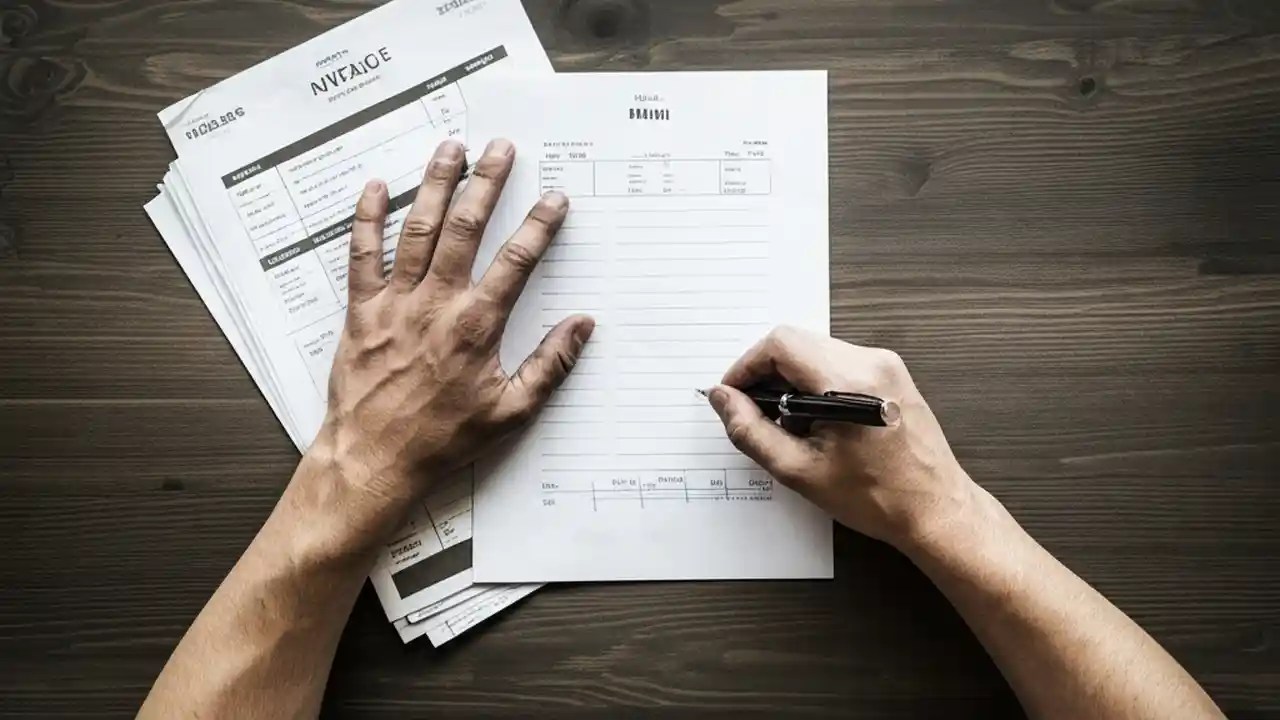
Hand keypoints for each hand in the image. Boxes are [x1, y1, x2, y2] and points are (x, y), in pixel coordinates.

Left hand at [309, 138, 593, 525]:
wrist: (374, 459)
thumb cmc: (442, 439)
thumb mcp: (511, 412)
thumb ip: (550, 365)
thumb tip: (582, 326)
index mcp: (476, 326)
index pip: (516, 262)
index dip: (539, 226)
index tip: (555, 199)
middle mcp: (436, 304)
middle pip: (465, 228)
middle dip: (486, 183)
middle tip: (501, 148)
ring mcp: (395, 303)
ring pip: (417, 230)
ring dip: (435, 185)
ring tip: (451, 149)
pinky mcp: (361, 311)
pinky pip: (361, 255)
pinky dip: (366, 219)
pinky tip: (374, 188)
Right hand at [706, 326, 973, 548]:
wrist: (936, 510)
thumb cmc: (876, 497)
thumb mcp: (799, 470)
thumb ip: (750, 430)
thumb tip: (723, 399)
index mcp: (849, 380)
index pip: (781, 344)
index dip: (746, 366)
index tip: (733, 396)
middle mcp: (871, 361)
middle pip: (798, 343)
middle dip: (767, 374)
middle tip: (756, 415)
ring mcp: (886, 365)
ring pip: (816, 352)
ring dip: (791, 380)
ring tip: (789, 425)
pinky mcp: (892, 374)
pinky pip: (839, 363)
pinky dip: (815, 384)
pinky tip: (816, 423)